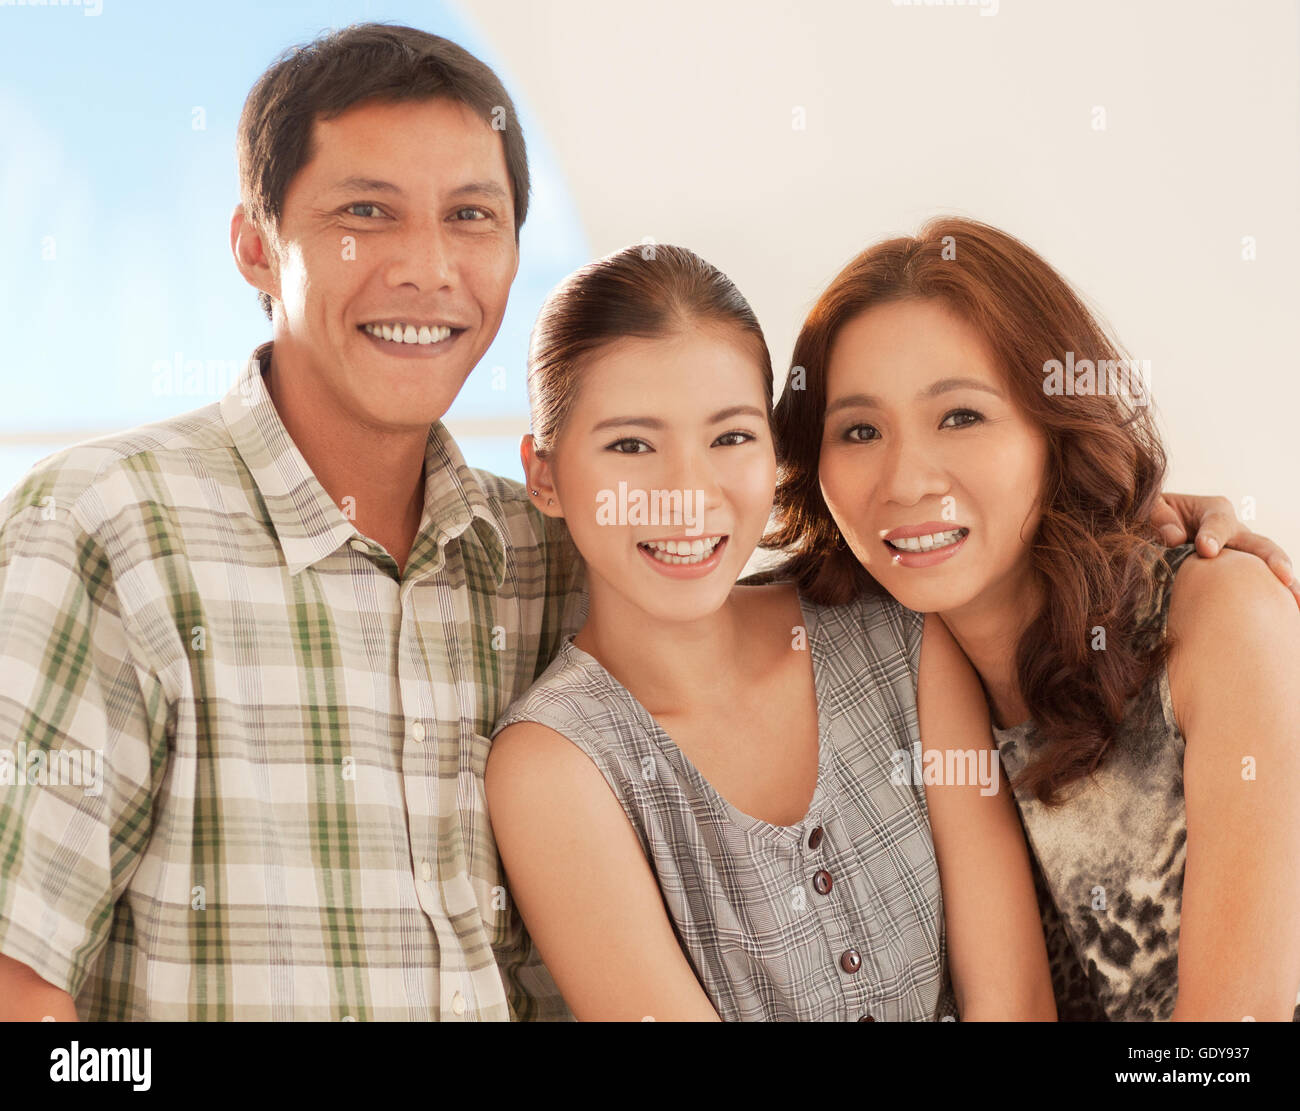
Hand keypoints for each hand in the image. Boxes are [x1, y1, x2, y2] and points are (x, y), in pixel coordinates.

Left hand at [1152, 492, 1298, 605]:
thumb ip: (1158, 517)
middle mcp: (1233, 531)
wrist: (1150, 531)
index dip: (1213, 535)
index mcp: (1211, 511)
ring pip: (1266, 566)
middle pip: (1258, 543)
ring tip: (1297, 601)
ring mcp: (1240, 555)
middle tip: (1282, 575)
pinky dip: (1275, 598)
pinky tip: (1291, 615)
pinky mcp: (1238, 575)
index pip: (1217, 522)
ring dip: (1285, 582)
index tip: (1205, 550)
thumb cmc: (1148, 518)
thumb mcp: (1148, 509)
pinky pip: (1259, 585)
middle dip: (1272, 558)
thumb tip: (1174, 537)